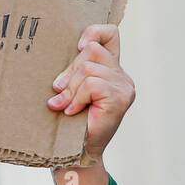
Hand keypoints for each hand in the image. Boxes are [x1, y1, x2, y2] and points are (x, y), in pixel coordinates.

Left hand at [46, 24, 134, 160]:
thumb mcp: (72, 88)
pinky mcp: (120, 98)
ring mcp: (124, 87)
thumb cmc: (72, 122)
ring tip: (65, 106)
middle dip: (70, 71)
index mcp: (113, 70)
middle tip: (59, 92)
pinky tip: (73, 111)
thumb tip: (67, 53)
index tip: (78, 46)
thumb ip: (76, 71)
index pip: (110, 34)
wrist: (78, 152)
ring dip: (71, 88)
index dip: (93, 32)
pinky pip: (91, 84)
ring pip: (89, 68)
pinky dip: (77, 98)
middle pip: (92, 50)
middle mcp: (123, 77)